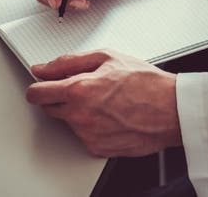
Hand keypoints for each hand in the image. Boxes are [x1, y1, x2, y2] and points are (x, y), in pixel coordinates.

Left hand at [26, 50, 181, 156]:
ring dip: (78, 111)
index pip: (37, 94)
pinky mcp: (97, 149)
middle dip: (59, 97)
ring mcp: (87, 135)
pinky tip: (110, 114)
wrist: (170, 110)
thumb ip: (69, 61)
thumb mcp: (107, 57)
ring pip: (68, 121)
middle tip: (83, 86)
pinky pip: (84, 135)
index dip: (37, 87)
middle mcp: (79, 116)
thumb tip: (44, 68)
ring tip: (105, 100)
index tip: (40, 83)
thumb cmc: (145, 82)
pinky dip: (91, 125)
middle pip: (49, 108)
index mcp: (79, 90)